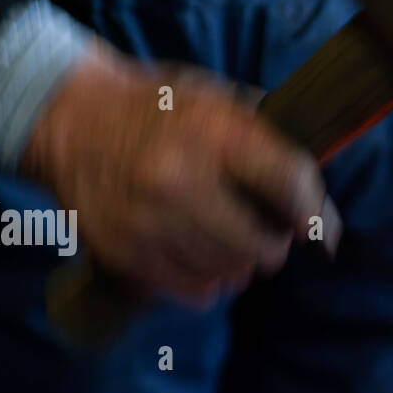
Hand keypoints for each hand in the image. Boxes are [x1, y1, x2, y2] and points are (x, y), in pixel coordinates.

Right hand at [21, 40, 340, 307]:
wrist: (73, 121)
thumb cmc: (161, 111)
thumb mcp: (219, 102)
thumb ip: (272, 145)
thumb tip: (319, 211)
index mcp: (210, 133)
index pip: (288, 185)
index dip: (314, 215)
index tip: (318, 230)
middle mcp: (177, 181)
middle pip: (261, 245)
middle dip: (273, 243)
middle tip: (267, 232)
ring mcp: (146, 222)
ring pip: (229, 272)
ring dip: (240, 262)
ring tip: (230, 238)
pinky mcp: (125, 253)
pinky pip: (194, 290)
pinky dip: (209, 279)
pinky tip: (201, 253)